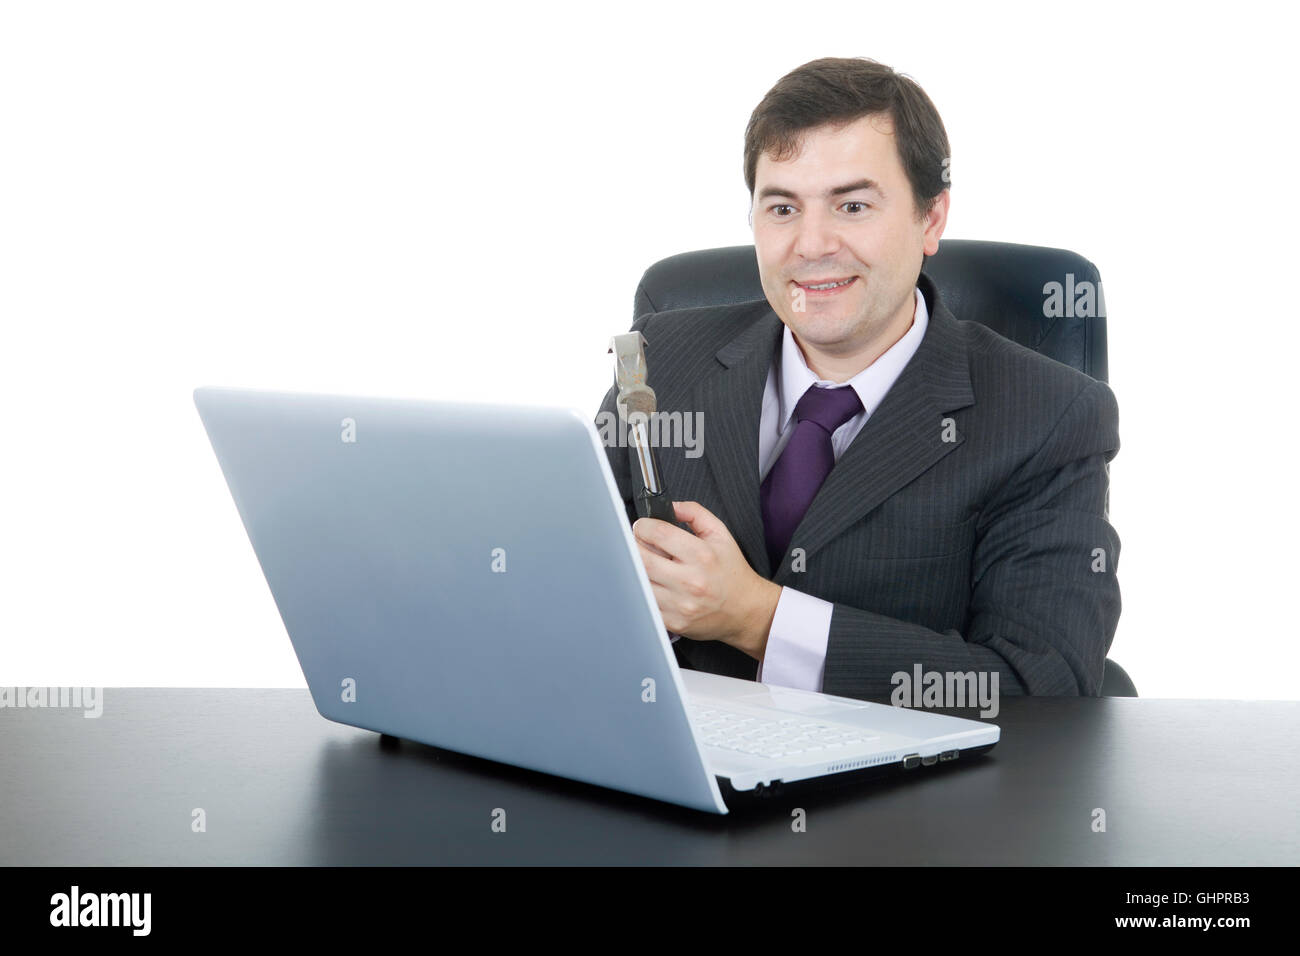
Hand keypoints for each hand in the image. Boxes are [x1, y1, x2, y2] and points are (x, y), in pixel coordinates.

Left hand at [632, 500, 781, 659]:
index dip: (644, 526)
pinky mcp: (674, 622)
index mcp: (702, 555)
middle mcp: (691, 581)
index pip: (658, 533)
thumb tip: (670, 506)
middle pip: (642, 559)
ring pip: (640, 582)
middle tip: (639, 544)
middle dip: (634, 547)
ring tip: (649, 564)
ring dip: (637, 570)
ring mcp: (681, 604)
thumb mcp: (720, 534)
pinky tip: (653, 584)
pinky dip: (643, 590)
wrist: (745, 609)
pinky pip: (645, 603)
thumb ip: (695, 513)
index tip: (643, 527)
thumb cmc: (731, 570)